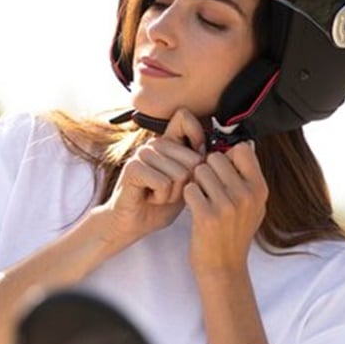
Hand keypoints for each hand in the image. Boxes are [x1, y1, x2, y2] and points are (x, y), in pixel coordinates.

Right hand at [94, 109, 205, 247]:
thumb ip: (197, 166)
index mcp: (168, 143)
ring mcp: (142, 154)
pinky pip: (163, 183)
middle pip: (193, 159)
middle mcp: (154, 144)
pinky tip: (149, 198)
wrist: (130, 225)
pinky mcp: (133, 168)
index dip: (196, 137)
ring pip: (180, 174)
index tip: (191, 165)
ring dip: (172, 194)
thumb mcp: (186, 184)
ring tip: (157, 195)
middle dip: (186, 185)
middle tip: (168, 191)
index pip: (185, 118)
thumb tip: (213, 152)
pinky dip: (161, 198)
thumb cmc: (158, 206)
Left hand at [184, 141, 267, 273]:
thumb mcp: (253, 206)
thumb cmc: (234, 234)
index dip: (227, 157)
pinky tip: (194, 208)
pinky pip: (189, 188)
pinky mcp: (207, 216)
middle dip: (208, 169)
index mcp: (260, 189)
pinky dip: (188, 196)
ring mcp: (227, 206)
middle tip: (208, 188)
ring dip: (196, 182)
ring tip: (202, 199)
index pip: (242, 149)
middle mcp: (247, 195)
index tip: (222, 171)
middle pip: (216, 157)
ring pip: (200, 171)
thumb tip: (244, 144)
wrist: (224, 267)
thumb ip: (249, 177)